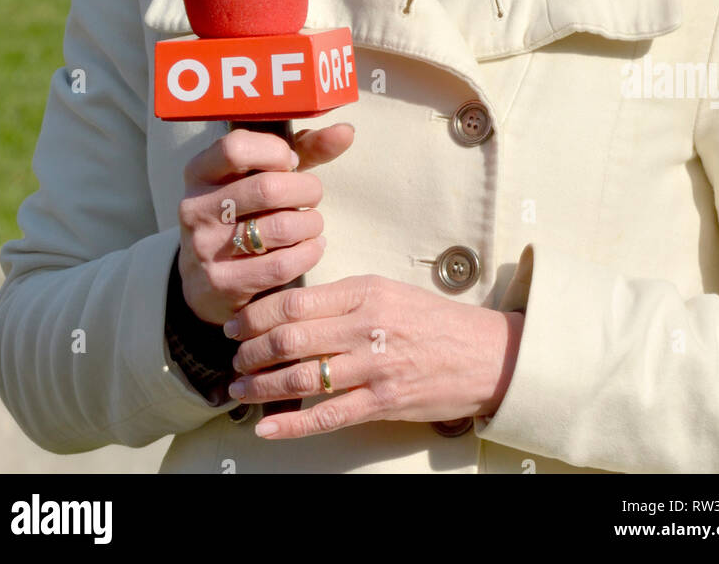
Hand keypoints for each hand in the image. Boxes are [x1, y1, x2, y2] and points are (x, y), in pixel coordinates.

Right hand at [177, 123, 354, 324]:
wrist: (206, 279)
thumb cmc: (245, 213)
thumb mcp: (263, 175)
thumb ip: (304, 150)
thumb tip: (347, 131)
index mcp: (200, 172)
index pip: (235, 147)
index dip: (274, 151)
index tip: (291, 162)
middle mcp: (195, 207)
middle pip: (267, 188)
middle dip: (306, 189)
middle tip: (313, 196)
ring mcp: (205, 247)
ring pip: (280, 227)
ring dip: (311, 224)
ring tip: (313, 224)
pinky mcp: (222, 284)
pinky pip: (281, 265)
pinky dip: (308, 253)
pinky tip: (312, 248)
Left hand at [224, 274, 523, 438]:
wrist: (486, 354)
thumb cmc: (434, 321)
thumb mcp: (388, 291)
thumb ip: (343, 299)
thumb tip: (291, 310)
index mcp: (365, 291)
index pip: (294, 301)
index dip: (255, 315)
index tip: (235, 323)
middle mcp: (366, 326)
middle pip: (289, 338)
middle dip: (249, 351)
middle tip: (232, 357)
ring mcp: (374, 367)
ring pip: (301, 377)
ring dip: (261, 386)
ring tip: (240, 389)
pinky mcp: (383, 403)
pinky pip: (327, 416)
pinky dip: (291, 423)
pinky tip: (266, 426)